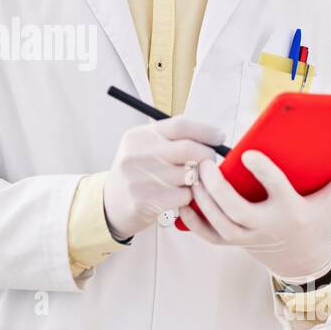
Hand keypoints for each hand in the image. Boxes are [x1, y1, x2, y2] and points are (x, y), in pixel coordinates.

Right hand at [103, 116, 226, 240]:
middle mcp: (136, 155)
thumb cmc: (138, 173)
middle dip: (207, 156)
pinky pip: (184, 197)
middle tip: (210, 162)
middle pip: (189, 149)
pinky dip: (188, 197)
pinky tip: (179, 197)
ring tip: (189, 181)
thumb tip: (213, 135)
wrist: (111, 204)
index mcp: (139, 136)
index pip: (179, 125)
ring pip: (190, 175)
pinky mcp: (145, 202)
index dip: (205, 130)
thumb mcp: (145, 147)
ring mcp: (139, 179)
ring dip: (198, 180)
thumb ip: (172, 138)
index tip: (219, 136)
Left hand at [178, 149, 330, 281]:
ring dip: (202, 198)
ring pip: (219, 222)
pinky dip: (194, 221)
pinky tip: (184, 201)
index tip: (247, 153)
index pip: (276, 190)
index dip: (262, 171)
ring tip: (194, 173)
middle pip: (236, 210)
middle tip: (205, 162)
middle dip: (216, 187)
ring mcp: (249, 239)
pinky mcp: (236, 244)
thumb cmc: (318, 222)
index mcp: (292, 212)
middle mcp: (268, 227)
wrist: (306, 262)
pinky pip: (209, 236)